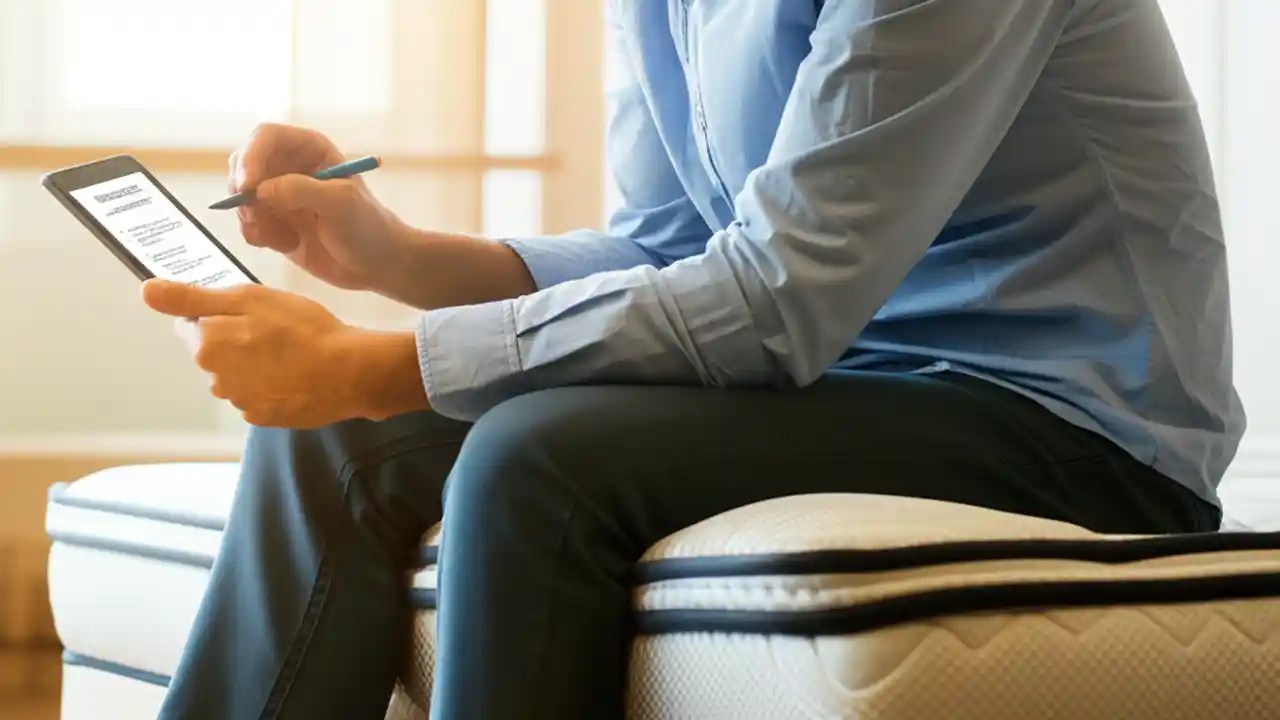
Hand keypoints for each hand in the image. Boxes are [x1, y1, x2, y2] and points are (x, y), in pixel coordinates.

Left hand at [142, 280, 426, 427]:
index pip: (192, 324)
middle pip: (214, 353)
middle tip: (275, 329)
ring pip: (236, 375)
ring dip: (254, 364)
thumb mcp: (249, 298)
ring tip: (290, 353)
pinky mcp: (264, 418)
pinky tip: (295, 375)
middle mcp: (215, 378)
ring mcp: (240, 402)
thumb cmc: (303, 329)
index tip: (251, 312)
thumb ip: (194, 297)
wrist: (350, 372)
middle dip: (235, 340)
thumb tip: (146, 291)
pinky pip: (258, 396)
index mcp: (207, 345)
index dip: (220, 314)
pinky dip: (271, 385)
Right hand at [230, 123, 410, 290]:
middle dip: (243, 191)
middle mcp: (290, 167)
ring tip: (285, 237)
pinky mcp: (274, 223)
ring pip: (241, 197)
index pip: (266, 137)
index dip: (251, 157)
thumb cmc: (367, 227)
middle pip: (243, 163)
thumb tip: (260, 190)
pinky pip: (248, 224)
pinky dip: (259, 236)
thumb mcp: (340, 203)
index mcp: (310, 149)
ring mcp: (279, 195)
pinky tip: (289, 244)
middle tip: (255, 215)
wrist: (377, 265)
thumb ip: (300, 190)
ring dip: (253, 219)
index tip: (248, 187)